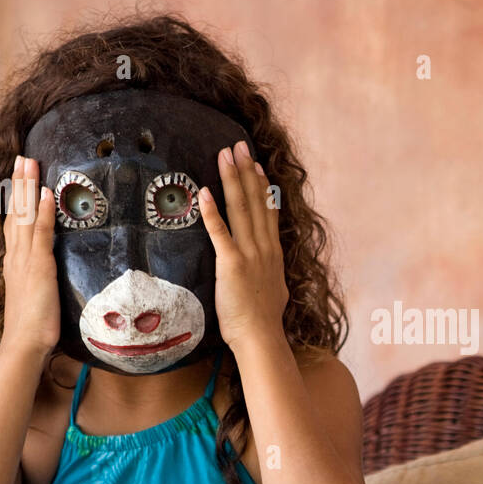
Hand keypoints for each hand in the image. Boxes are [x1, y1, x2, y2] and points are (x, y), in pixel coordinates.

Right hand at [0, 155, 59, 361]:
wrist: (24, 345)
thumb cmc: (34, 326)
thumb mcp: (38, 295)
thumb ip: (41, 279)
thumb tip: (50, 272)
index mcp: (15, 262)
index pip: (15, 222)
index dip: (18, 198)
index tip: (20, 176)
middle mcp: (16, 256)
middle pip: (16, 212)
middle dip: (19, 183)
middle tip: (23, 157)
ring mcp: (25, 260)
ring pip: (24, 216)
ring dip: (28, 187)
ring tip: (31, 162)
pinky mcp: (38, 268)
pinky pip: (41, 235)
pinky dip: (42, 213)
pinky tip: (46, 194)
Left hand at [198, 141, 288, 348]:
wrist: (261, 337)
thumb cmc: (264, 321)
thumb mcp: (276, 291)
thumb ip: (271, 275)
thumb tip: (270, 274)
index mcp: (273, 253)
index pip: (269, 211)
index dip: (262, 186)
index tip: (257, 165)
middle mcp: (264, 248)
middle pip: (255, 201)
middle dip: (246, 171)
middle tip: (238, 146)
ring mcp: (249, 254)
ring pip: (241, 209)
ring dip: (233, 179)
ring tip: (226, 155)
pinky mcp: (231, 264)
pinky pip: (220, 233)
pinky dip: (213, 212)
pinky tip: (206, 192)